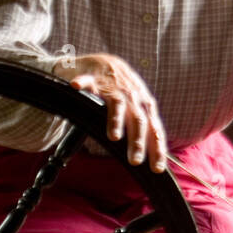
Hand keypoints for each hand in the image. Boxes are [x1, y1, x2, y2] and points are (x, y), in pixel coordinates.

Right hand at [53, 51, 167, 171]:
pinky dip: (82, 83)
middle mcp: (132, 96)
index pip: (154, 129)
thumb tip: (154, 158)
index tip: (156, 169)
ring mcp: (114, 86)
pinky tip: (75, 86)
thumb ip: (144, 127)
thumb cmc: (123, 91)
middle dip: (138, 141)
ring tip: (114, 137)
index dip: (157, 149)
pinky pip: (88, 81)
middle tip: (135, 161)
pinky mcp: (95, 77)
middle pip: (138, 120)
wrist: (107, 63)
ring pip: (118, 104)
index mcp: (145, 106)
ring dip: (116, 120)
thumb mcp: (138, 108)